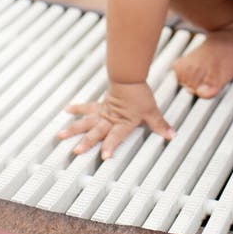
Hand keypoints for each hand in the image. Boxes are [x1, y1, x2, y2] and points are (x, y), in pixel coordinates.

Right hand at [58, 81, 174, 158]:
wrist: (130, 76)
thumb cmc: (140, 94)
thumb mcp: (152, 111)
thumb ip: (160, 125)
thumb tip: (172, 135)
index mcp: (123, 122)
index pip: (116, 136)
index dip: (111, 146)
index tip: (104, 156)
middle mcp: (110, 119)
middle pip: (97, 131)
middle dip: (86, 142)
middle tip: (76, 151)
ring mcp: (103, 112)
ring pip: (86, 121)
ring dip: (74, 128)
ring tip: (60, 136)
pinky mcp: (100, 105)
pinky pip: (86, 108)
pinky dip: (77, 108)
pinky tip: (66, 110)